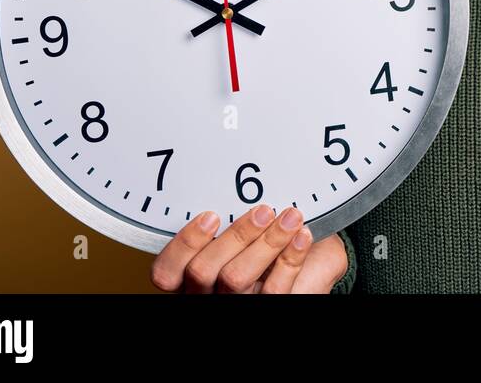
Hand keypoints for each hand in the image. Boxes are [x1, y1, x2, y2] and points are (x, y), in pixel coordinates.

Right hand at [149, 205, 348, 293]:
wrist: (313, 274)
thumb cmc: (277, 251)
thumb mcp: (252, 232)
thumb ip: (240, 210)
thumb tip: (248, 173)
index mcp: (196, 277)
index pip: (167, 271)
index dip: (183, 244)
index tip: (211, 216)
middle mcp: (210, 294)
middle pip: (201, 271)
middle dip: (234, 236)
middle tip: (262, 210)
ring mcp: (239, 303)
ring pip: (235, 279)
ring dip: (265, 243)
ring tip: (290, 217)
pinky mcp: (271, 307)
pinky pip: (273, 291)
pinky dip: (289, 259)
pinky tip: (301, 237)